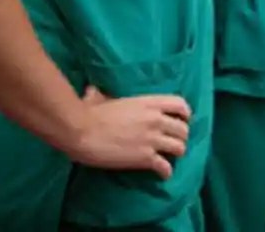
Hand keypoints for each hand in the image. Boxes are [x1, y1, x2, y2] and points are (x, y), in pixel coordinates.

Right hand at [64, 87, 191, 178]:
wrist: (80, 131)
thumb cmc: (89, 112)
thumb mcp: (103, 97)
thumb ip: (106, 94)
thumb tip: (92, 90)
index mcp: (150, 103)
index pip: (180, 105)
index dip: (184, 114)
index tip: (181, 119)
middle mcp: (156, 120)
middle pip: (183, 129)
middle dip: (180, 136)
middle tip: (173, 141)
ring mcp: (153, 139)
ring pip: (180, 147)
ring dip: (176, 152)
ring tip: (169, 156)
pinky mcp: (145, 158)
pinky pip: (165, 166)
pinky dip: (166, 171)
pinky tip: (163, 173)